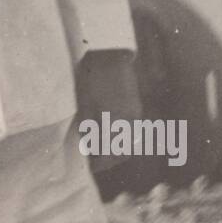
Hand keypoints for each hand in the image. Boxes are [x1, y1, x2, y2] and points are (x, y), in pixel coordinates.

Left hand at [74, 49, 141, 174]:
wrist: (109, 54)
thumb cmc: (92, 79)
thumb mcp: (84, 107)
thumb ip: (88, 131)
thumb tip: (90, 149)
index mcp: (115, 124)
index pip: (109, 155)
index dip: (100, 164)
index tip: (91, 167)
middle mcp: (130, 123)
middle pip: (122, 152)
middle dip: (109, 160)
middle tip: (95, 160)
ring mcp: (136, 115)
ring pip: (129, 143)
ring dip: (118, 151)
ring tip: (102, 149)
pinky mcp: (137, 108)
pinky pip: (132, 131)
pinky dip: (123, 138)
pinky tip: (111, 134)